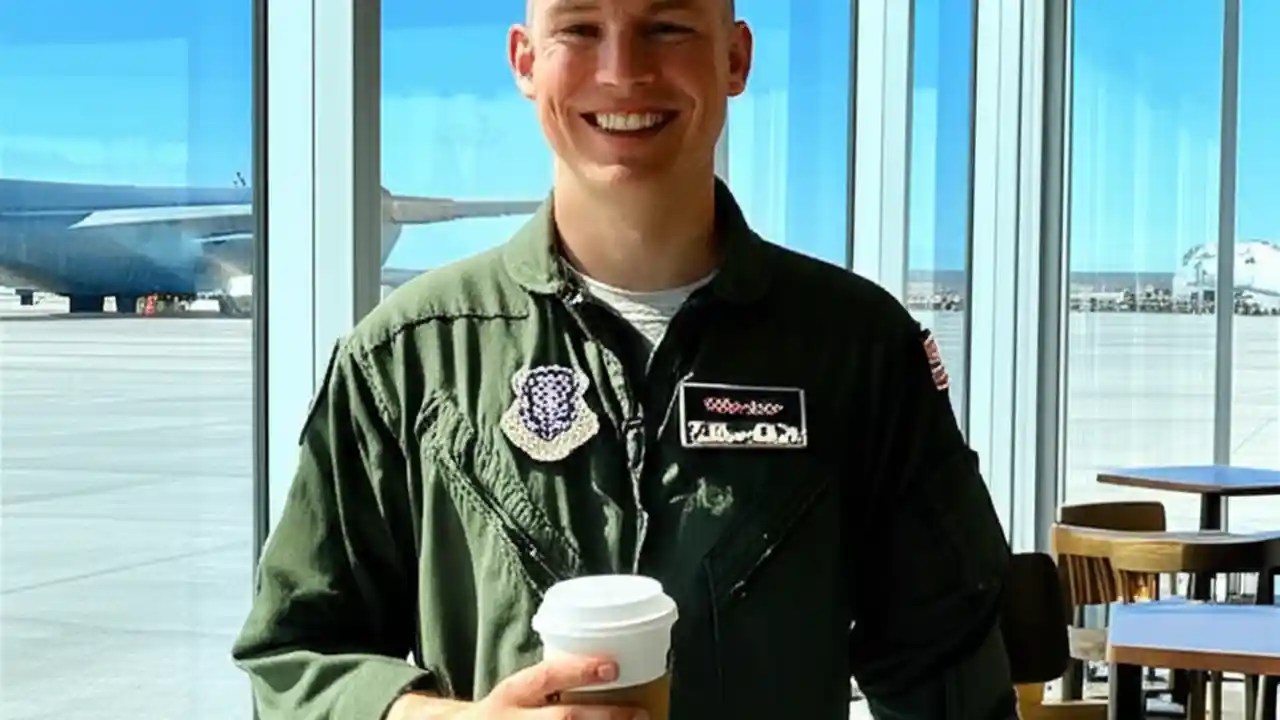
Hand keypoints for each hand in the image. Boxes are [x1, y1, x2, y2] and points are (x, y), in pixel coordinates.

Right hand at [389, 655, 646, 719]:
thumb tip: (607, 672)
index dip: (579, 670)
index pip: (547, 677)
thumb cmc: (502, 714)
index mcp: (512, 695)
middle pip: (565, 719)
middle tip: (642, 712)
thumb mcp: (516, 694)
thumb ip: (549, 686)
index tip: (613, 667)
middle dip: (606, 717)